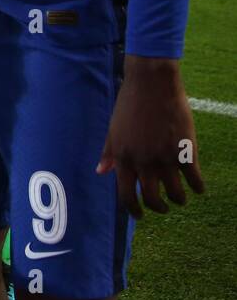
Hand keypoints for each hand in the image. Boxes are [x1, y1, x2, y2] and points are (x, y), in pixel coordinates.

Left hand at [97, 56, 204, 217]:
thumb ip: (109, 153)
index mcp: (123, 157)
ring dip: (179, 201)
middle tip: (164, 209)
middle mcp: (143, 161)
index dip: (134, 210)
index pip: (126, 195)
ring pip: (176, 194)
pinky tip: (198, 188)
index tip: (140, 216)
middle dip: (159, 209)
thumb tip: (100, 172)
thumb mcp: (114, 129)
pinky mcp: (186, 150)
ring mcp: (165, 157)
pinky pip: (195, 180)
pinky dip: (198, 188)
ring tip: (180, 199)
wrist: (152, 84)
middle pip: (152, 200)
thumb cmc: (130, 104)